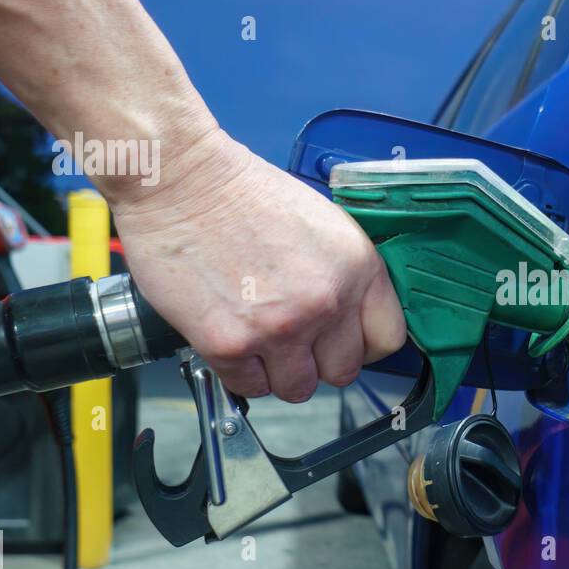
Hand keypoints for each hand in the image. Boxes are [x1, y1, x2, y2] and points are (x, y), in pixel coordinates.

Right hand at [112, 131, 405, 400]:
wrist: (180, 181)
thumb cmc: (244, 194)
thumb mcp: (323, 224)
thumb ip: (344, 276)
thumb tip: (349, 319)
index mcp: (358, 268)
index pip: (387, 339)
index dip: (362, 344)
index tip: (343, 341)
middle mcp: (326, 302)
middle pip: (343, 372)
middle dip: (319, 361)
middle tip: (294, 340)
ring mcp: (280, 328)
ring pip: (298, 388)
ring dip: (279, 372)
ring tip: (259, 339)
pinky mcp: (230, 344)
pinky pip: (249, 387)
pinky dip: (239, 372)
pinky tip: (231, 338)